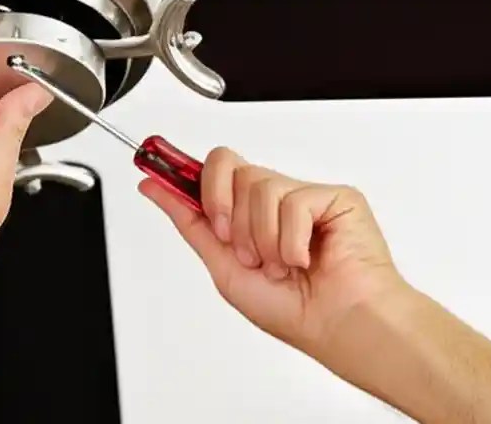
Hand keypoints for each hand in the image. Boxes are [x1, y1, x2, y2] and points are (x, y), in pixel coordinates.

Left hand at [140, 147, 406, 358]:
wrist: (337, 327)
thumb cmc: (292, 309)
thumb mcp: (223, 267)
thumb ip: (191, 222)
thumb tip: (153, 187)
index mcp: (250, 213)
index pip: (215, 172)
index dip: (188, 170)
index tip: (156, 164)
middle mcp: (275, 199)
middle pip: (229, 168)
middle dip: (226, 214)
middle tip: (243, 251)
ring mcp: (305, 196)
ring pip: (258, 184)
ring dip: (261, 237)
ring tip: (280, 265)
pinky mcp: (336, 197)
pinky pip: (293, 200)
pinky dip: (291, 240)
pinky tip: (306, 259)